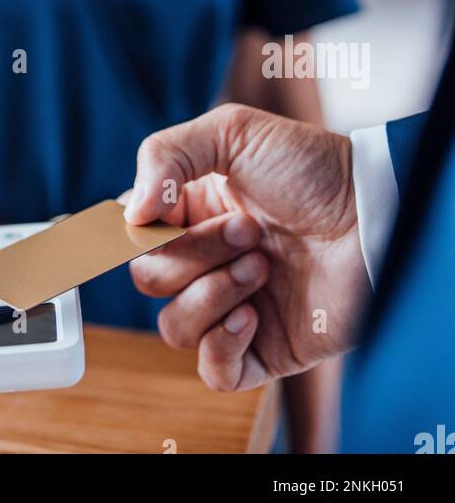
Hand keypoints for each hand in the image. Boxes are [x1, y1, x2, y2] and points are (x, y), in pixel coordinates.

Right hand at [122, 103, 370, 390]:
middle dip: (193, 253)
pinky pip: (213, 371)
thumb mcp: (231, 131)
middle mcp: (209, 260)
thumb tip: (130, 216)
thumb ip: (164, 156)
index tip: (156, 218)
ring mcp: (234, 305)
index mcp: (194, 211)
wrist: (374, 215)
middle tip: (249, 229)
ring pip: (174, 326)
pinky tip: (253, 314)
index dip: (136, 232)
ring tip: (262, 267)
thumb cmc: (311, 168)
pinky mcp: (263, 349)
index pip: (133, 235)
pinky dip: (221, 346)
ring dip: (212, 294)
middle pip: (150, 278)